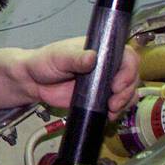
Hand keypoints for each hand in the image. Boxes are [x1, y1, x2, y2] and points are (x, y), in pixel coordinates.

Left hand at [19, 36, 139, 119]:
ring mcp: (104, 82)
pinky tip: (109, 114)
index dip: (128, 70)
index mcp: (101, 50)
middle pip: (131, 75)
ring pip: (128, 91)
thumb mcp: (59, 57)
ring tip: (111, 109)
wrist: (32, 81)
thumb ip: (75, 58)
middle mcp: (106, 65)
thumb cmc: (45, 62)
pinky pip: (116, 103)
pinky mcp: (99, 97)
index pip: (127, 56)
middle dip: (127, 90)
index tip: (117, 84)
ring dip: (125, 101)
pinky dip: (118, 110)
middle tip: (114, 102)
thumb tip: (91, 58)